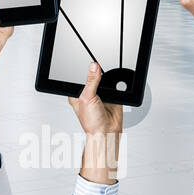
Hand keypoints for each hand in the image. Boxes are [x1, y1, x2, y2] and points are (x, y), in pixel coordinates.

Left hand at [70, 63, 122, 184]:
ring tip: (106, 83)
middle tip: (98, 69)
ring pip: (104, 80)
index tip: (87, 63)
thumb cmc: (91, 122)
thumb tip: (93, 67)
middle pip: (92, 77)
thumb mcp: (87, 98)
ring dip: (107, 79)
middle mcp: (88, 93)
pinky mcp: (112, 96)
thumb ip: (91, 81)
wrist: (108, 132)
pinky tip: (114, 86)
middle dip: (96, 73)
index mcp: (77, 93)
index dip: (81, 70)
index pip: (77, 77)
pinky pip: (115, 86)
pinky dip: (116, 84)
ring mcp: (101, 94)